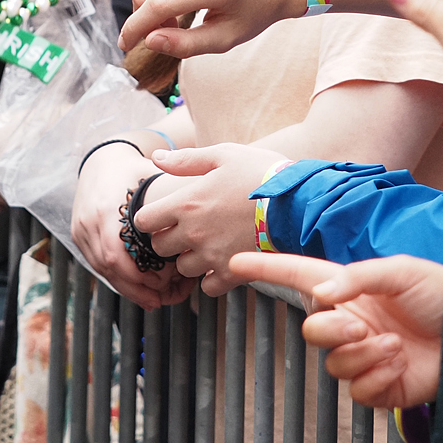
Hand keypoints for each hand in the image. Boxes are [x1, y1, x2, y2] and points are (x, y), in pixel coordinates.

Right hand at [70, 142, 192, 308]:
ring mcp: (80, 228)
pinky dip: (115, 278)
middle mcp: (89, 221)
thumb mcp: (153, 178)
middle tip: (161, 299)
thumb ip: (172, 198)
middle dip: (136, 288)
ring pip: (101, 269)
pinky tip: (135, 287)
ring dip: (127, 288)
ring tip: (152, 299)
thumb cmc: (133, 169)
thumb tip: (200, 217)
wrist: (102, 158)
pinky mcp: (78, 234)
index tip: (163, 283)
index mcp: (106, 209)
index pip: (117, 255)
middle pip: (109, 267)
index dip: (139, 275)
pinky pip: (95, 263)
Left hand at [135, 143, 290, 295]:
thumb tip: (156, 158)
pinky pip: (208, 287)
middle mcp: (194, 232)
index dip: (150, 218)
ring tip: (208, 245)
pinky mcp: (233, 273)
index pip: (144, 220)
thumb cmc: (261, 174)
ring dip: (190, 258)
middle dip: (168, 239)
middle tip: (185, 230)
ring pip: (183, 268)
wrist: (299, 203)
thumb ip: (186, 160)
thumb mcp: (223, 155)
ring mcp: (213, 256)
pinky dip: (211, 278)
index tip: (162, 215)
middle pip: (160, 248)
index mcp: (186, 202)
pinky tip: (222, 262)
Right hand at [225, 252, 442, 407]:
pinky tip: (400, 364)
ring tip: (395, 346)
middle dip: (333, 331)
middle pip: (312, 331)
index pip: (297, 276)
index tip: (233, 264)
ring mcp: (363, 355)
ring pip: (334, 364)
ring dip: (364, 356)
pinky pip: (358, 390)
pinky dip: (378, 377)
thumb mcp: (400, 270)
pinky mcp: (380, 386)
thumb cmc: (441, 294)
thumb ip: (356, 277)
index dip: (266, 270)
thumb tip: (321, 296)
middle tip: (363, 327)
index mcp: (349, 288)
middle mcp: (351, 321)